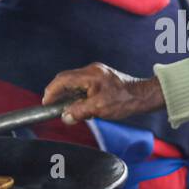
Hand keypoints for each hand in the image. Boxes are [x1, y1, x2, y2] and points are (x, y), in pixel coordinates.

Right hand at [43, 63, 164, 124]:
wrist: (143, 96)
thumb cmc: (124, 100)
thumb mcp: (99, 108)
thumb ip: (79, 111)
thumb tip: (65, 117)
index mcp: (89, 75)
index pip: (62, 80)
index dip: (51, 91)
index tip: (46, 102)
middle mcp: (92, 71)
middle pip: (66, 79)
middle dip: (58, 93)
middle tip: (53, 106)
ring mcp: (97, 73)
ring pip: (75, 83)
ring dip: (69, 95)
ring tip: (70, 109)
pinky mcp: (101, 79)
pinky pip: (84, 85)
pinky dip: (78, 95)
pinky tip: (82, 106)